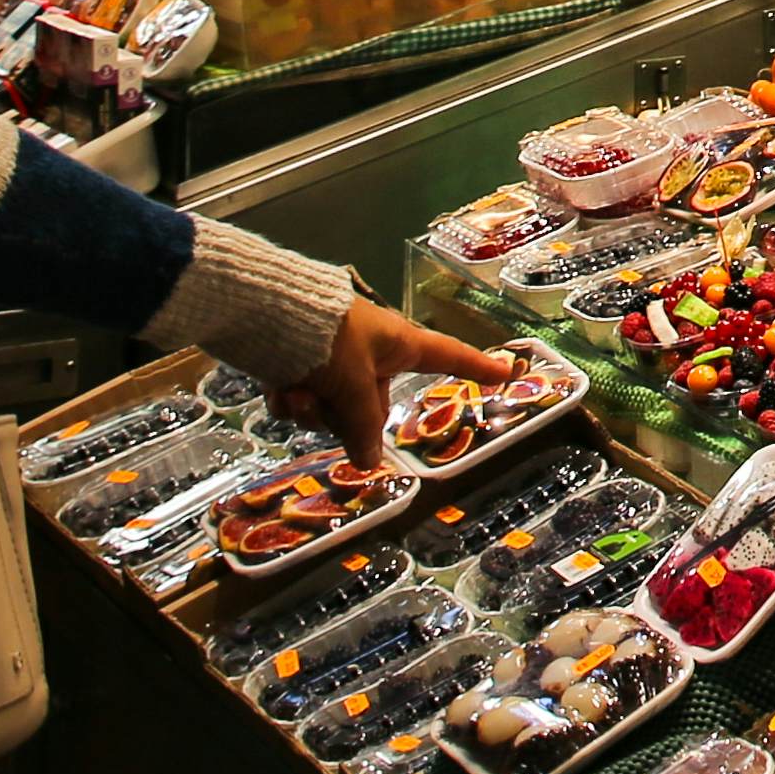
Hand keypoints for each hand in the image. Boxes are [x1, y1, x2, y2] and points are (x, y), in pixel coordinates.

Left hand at [285, 299, 516, 461]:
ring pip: (333, 410)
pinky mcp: (303, 364)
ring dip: (312, 408)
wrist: (268, 310)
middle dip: (342, 415)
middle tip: (321, 403)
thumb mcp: (353, 384)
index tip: (506, 373)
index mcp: (398, 344)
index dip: (477, 367)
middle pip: (370, 407)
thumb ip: (363, 426)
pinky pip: (305, 400)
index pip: (449, 357)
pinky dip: (290, 399)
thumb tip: (369, 462)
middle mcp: (370, 353)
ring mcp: (336, 361)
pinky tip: (278, 386)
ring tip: (295, 389)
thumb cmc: (327, 336)